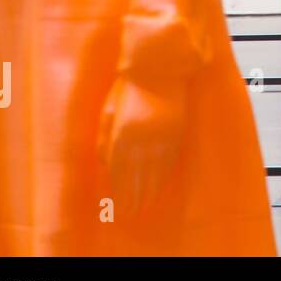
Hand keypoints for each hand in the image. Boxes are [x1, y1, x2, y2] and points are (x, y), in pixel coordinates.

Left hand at [97, 74, 186, 215]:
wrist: (159, 68)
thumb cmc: (129, 87)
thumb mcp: (108, 111)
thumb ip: (104, 138)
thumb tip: (104, 164)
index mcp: (122, 133)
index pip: (119, 170)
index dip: (118, 189)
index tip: (117, 203)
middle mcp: (142, 139)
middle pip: (137, 175)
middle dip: (133, 195)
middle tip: (131, 212)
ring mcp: (162, 136)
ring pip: (155, 171)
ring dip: (150, 189)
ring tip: (146, 204)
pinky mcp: (176, 131)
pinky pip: (170, 159)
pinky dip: (165, 174)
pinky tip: (162, 183)